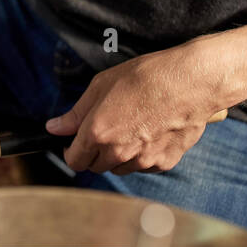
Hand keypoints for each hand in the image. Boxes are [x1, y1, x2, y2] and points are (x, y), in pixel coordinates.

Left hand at [44, 42, 227, 174]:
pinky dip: (143, 156)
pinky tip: (150, 133)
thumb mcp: (102, 86)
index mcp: (97, 133)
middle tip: (105, 131)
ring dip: (119, 156)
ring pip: (120, 168)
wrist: (192, 81)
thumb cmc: (147, 77)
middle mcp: (118, 152)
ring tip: (131, 129)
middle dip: (95, 153)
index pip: (74, 161)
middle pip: (96, 167)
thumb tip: (54, 128)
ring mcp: (142, 160)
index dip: (72, 152)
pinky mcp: (164, 162)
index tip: (75, 144)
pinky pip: (145, 166)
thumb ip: (76, 113)